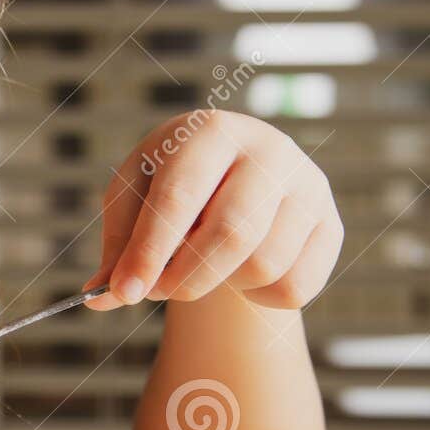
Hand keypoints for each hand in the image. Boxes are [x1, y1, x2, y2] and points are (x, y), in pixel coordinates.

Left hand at [83, 110, 342, 310]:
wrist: (237, 176)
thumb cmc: (173, 185)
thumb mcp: (136, 201)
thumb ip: (119, 248)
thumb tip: (98, 298)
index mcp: (210, 131)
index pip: (180, 196)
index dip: (150, 251)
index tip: (124, 293)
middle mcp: (270, 150)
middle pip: (231, 233)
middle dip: (184, 277)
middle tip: (156, 292)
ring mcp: (308, 186)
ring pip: (263, 266)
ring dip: (221, 283)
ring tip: (205, 264)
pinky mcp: (331, 225)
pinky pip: (294, 287)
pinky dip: (258, 297)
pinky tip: (242, 272)